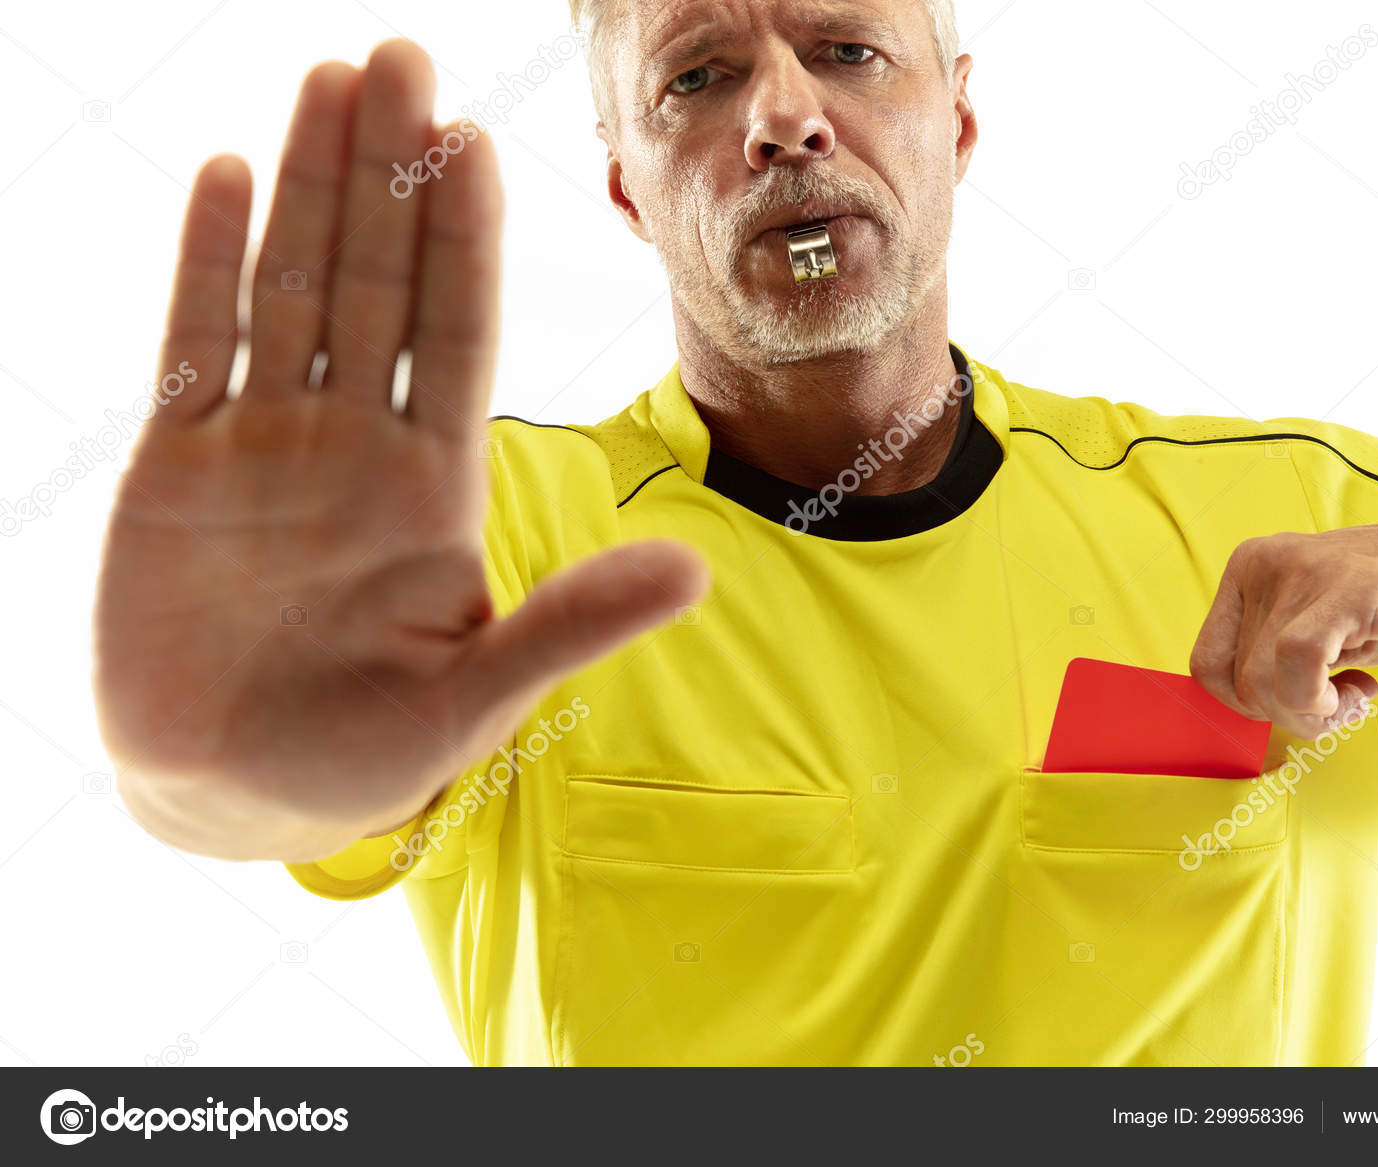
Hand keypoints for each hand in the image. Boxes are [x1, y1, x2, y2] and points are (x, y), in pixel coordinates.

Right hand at [92, 41, 705, 860]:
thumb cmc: (361, 758)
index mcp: (434, 488)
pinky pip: (194, 340)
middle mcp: (356, 446)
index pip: (455, 335)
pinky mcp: (178, 463)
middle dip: (388, 174)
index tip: (477, 143)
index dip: (463, 242)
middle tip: (400, 58)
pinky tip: (221, 172)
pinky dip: (205, 259)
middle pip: (376, 281)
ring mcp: (266, 446)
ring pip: (290, 286)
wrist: (233, 794)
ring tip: (325, 81)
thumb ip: (570, 626)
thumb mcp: (475, 698)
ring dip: (305, 185)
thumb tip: (696, 572)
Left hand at [1188, 519, 1377, 738]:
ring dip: (1311, 714)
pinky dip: (1322, 701)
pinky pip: (1298, 664)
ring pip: (1263, 681)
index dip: (1245, 705)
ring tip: (1355, 696)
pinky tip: (1362, 692)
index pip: (1207, 661)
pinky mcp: (1350, 590)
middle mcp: (1267, 561)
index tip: (1292, 706)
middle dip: (1286, 713)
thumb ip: (1270, 651)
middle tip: (1337, 705)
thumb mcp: (1316, 619)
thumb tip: (1239, 706)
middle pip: (1236, 680)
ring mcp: (1305, 571)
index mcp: (1249, 567)